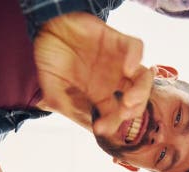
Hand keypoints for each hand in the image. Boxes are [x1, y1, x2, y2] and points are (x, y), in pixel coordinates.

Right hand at [34, 12, 152, 134]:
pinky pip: (136, 48)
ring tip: (129, 100)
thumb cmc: (49, 58)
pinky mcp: (117, 40)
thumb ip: (65, 105)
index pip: (115, 114)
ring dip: (141, 91)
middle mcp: (113, 80)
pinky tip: (128, 69)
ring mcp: (118, 61)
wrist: (45, 27)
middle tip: (123, 112)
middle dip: (133, 110)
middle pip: (135, 100)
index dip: (111, 124)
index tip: (100, 128)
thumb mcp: (52, 87)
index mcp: (100, 94)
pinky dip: (136, 58)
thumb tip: (84, 124)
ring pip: (142, 78)